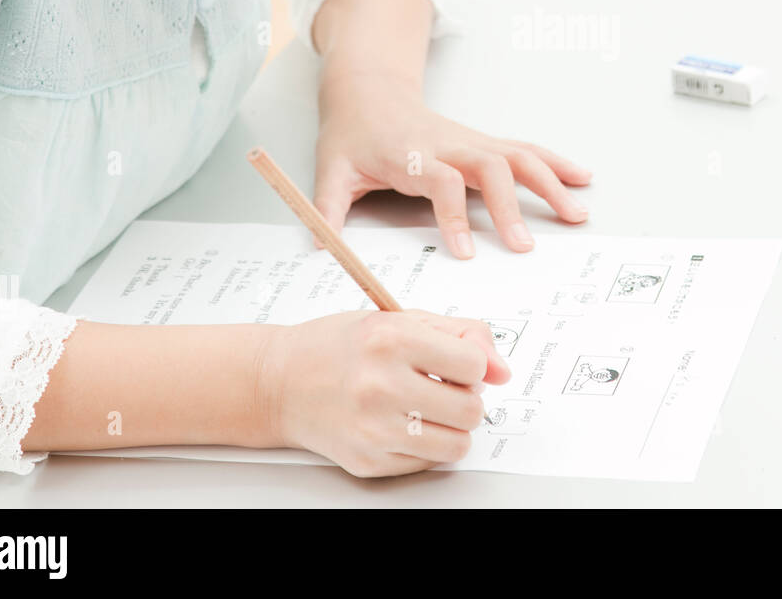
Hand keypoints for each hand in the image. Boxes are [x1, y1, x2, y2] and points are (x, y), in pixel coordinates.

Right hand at [260, 309, 511, 477]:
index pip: (473, 364)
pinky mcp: (367, 462)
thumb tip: (503, 370)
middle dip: (466, 397)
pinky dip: (425, 446)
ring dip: (452, 427)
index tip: (456, 363)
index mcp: (389, 339)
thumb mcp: (399, 319)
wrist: (278, 382)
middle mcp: (379, 385)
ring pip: (457, 444)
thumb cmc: (340, 346)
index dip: (472, 364)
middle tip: (442, 386)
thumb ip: (460, 334)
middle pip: (471, 409)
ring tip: (427, 408)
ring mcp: (372, 430)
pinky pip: (428, 463)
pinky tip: (401, 424)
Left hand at [313, 68, 591, 257]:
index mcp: (411, 154)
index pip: (440, 180)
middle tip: (525, 246)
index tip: (467, 252)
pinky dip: (555, 162)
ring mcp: (470, 141)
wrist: (367, 90)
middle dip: (512, 206)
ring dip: (550, 182)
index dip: (455, 214)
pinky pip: (524, 150)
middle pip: (490, 166)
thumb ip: (328, 210)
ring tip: (576, 212)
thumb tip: (319, 249)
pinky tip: (580, 176)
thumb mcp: (331, 170)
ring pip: (517, 156)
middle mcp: (447, 145)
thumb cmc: (352, 133)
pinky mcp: (482, 143)